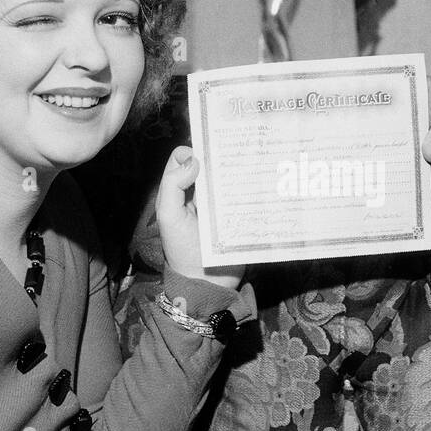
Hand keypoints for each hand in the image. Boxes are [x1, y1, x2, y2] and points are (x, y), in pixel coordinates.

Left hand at [155, 146, 245, 290]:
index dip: (193, 151)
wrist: (208, 282)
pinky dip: (252, 188)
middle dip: (221, 154)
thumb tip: (194, 159)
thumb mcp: (169, 216)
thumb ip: (173, 185)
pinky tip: (261, 182)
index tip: (208, 153)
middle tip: (238, 148)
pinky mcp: (238, 215)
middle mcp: (199, 193)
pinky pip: (245, 195)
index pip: (184, 158)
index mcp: (180, 190)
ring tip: (253, 163)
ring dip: (239, 170)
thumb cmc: (183, 250)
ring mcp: (220, 204)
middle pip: (209, 163)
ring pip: (229, 177)